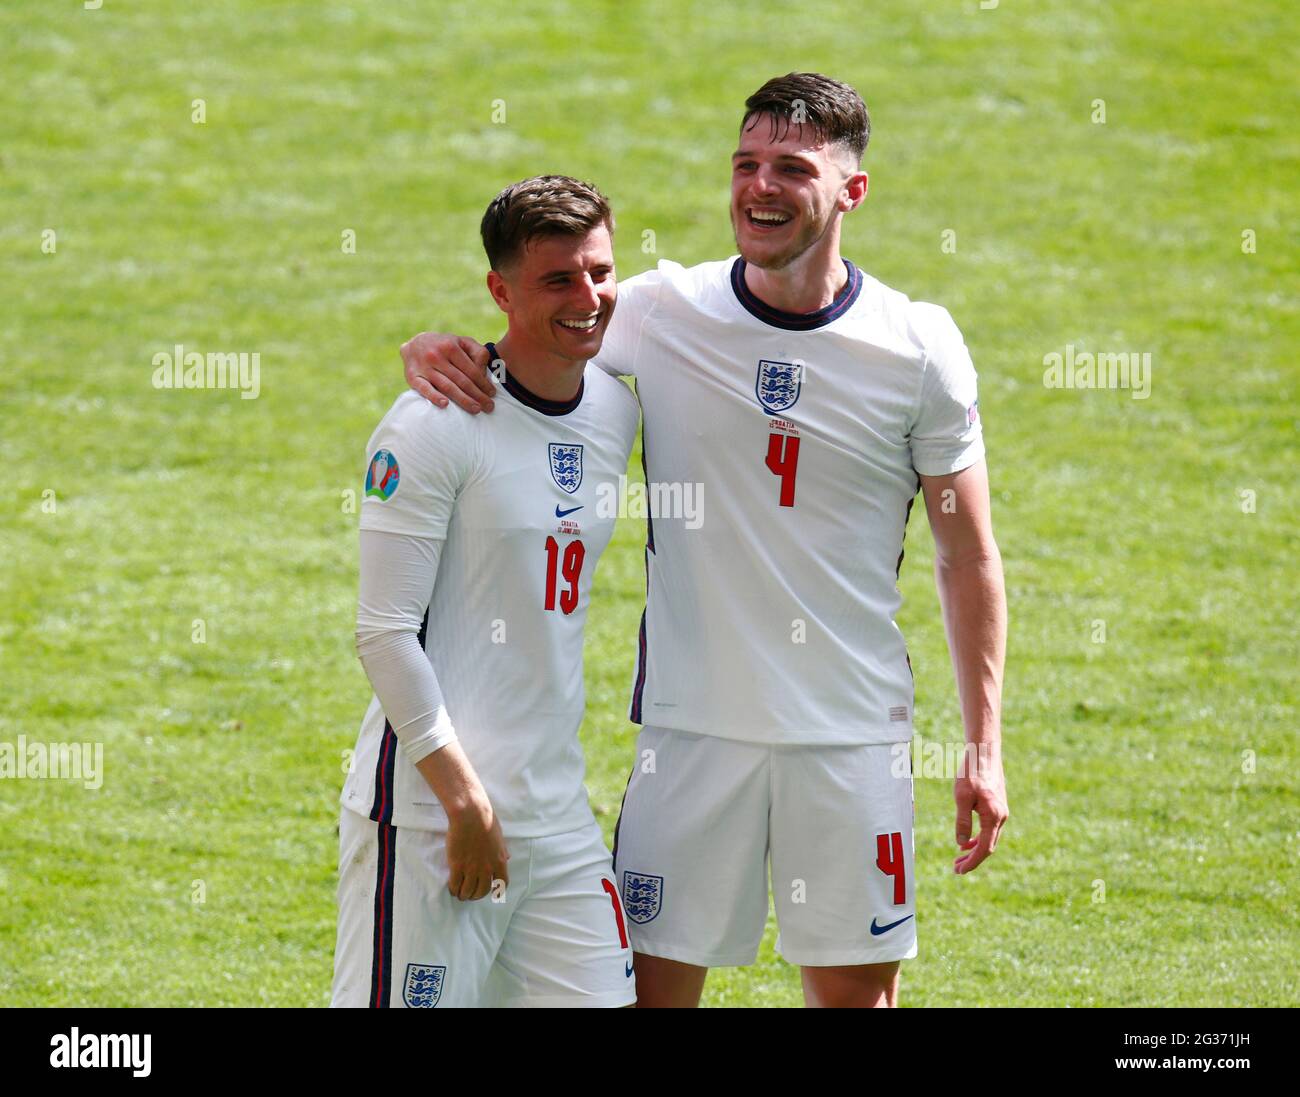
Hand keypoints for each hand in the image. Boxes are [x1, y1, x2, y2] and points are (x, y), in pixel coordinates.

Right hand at [400, 332, 495, 412]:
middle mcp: (436, 356)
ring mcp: (424, 367)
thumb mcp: (462, 342)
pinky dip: (434, 397)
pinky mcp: (412, 377)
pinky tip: (445, 405)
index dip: (483, 383)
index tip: (492, 394)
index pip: (471, 370)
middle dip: (477, 395)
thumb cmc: (446, 346)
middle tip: (489, 407)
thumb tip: (484, 372)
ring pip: (446, 386)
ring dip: (463, 400)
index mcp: (450, 347)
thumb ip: (478, 353)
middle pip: (461, 380)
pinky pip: (424, 389)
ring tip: (476, 410)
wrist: (415, 344)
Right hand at [445, 794, 508, 900]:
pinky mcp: (457, 865)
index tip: (492, 893)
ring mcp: (471, 868)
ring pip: (468, 891)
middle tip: (470, 894)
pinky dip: (454, 889)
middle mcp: (487, 868)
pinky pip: (455, 885)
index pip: (502, 883)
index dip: (496, 891)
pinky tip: (452, 888)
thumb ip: (502, 850)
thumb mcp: (499, 837)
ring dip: (464, 895)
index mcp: (500, 861)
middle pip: (482, 891)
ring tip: (460, 894)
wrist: (471, 814)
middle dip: (476, 895)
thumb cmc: (486, 821)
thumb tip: (507, 858)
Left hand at [953, 746, 1007, 873]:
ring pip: (989, 838)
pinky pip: (989, 829)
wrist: (984, 752)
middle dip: (972, 859)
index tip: (958, 871)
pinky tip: (966, 841)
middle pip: (988, 847)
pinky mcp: (997, 806)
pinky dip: (978, 838)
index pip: (984, 848)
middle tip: (955, 868)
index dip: (972, 862)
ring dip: (974, 849)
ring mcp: (1001, 811)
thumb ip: (962, 821)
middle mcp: (1001, 817)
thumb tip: (961, 843)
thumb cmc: (971, 772)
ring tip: (958, 858)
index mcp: (994, 817)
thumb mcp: (961, 796)